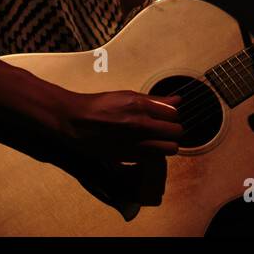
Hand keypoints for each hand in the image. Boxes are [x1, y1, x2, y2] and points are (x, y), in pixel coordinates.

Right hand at [56, 89, 183, 162]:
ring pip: (170, 148)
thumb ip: (155, 100)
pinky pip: (155, 158)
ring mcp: (136, 142)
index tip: (165, 118)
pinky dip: (154, 154)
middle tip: (163, 130)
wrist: (76, 121)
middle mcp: (141, 124)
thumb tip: (178, 100)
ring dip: (167, 145)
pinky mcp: (129, 156)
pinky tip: (145, 148)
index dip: (171, 116)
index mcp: (140, 105)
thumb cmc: (100, 105)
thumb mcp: (128, 96)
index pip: (174, 113)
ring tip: (157, 141)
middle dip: (172, 131)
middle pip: (176, 131)